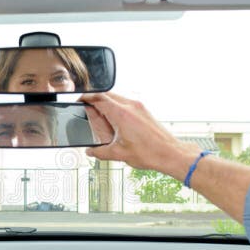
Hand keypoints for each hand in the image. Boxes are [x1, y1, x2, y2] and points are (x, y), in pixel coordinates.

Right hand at [79, 92, 199, 179]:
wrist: (170, 153)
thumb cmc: (150, 152)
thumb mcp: (119, 154)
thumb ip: (100, 152)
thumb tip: (91, 151)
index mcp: (122, 114)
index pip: (99, 98)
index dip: (86, 97)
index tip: (79, 99)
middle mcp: (131, 107)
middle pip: (107, 95)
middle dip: (95, 99)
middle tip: (86, 107)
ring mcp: (139, 107)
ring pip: (117, 98)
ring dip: (106, 103)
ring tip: (100, 115)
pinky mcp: (144, 111)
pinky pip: (126, 103)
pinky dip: (116, 107)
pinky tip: (114, 120)